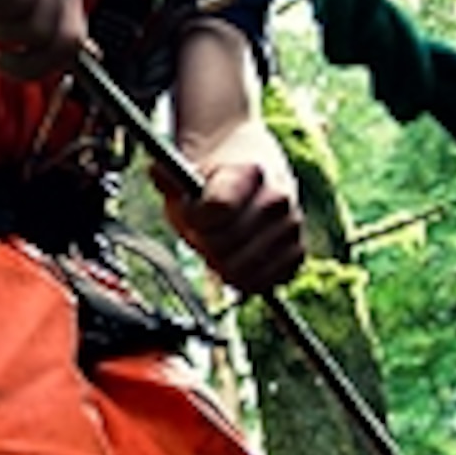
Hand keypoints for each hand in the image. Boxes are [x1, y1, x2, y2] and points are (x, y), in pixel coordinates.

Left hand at [168, 155, 304, 295]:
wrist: (253, 173)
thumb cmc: (216, 179)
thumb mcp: (188, 172)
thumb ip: (171, 177)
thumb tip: (158, 171)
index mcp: (250, 172)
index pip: (216, 208)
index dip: (194, 217)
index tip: (193, 211)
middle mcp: (277, 198)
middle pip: (223, 245)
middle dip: (204, 243)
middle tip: (205, 232)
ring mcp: (291, 226)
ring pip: (242, 270)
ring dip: (224, 264)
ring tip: (223, 243)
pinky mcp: (297, 251)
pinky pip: (264, 282)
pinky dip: (246, 277)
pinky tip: (241, 257)